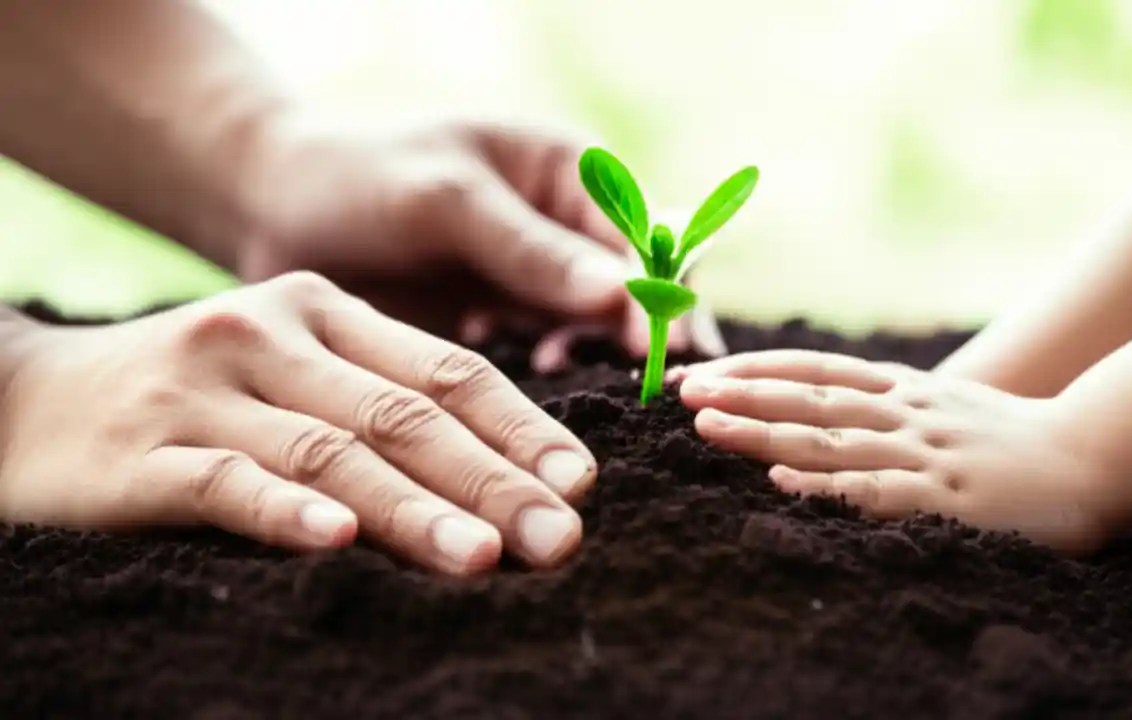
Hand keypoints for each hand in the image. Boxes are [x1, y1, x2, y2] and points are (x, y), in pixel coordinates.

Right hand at [0, 273, 596, 573]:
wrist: (28, 398)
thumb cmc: (197, 397)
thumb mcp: (293, 372)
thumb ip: (380, 403)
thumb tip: (505, 480)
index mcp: (326, 311)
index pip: (448, 369)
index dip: (522, 428)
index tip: (583, 484)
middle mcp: (271, 334)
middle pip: (405, 412)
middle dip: (494, 480)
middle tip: (562, 540)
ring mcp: (205, 386)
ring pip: (331, 449)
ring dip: (413, 508)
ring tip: (484, 556)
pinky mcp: (141, 449)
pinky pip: (226, 482)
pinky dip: (286, 511)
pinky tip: (336, 543)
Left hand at [237, 115, 724, 368]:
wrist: (277, 214)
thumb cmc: (358, 178)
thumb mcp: (444, 201)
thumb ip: (529, 247)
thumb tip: (623, 295)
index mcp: (569, 174)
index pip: (640, 237)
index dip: (654, 295)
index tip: (653, 351)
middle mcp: (566, 229)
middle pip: (634, 290)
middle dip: (639, 338)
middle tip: (641, 391)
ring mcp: (538, 282)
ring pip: (599, 331)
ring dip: (595, 358)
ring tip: (555, 366)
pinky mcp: (507, 327)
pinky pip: (553, 358)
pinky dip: (555, 376)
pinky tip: (534, 378)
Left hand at [671, 352, 1113, 554]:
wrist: (1094, 457)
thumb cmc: (1013, 439)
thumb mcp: (946, 406)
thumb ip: (890, 405)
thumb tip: (827, 408)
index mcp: (903, 389)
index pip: (814, 371)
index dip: (754, 370)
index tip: (702, 373)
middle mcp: (904, 412)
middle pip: (808, 399)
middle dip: (741, 394)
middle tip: (682, 391)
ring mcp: (923, 453)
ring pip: (829, 439)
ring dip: (764, 433)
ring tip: (707, 427)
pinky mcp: (945, 500)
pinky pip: (876, 492)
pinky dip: (826, 487)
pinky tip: (782, 484)